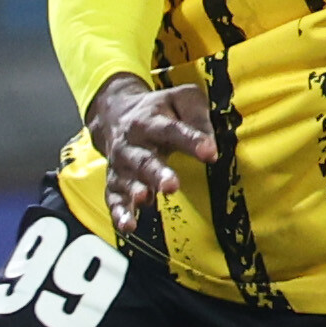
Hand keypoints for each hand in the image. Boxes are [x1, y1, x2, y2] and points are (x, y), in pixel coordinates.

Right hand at [87, 71, 219, 201]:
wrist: (115, 113)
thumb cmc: (159, 110)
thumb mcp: (182, 100)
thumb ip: (198, 117)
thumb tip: (211, 146)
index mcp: (151, 120)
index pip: (172, 130)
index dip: (191, 140)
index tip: (209, 152)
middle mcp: (133, 143)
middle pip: (145, 159)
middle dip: (157, 173)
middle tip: (171, 185)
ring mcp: (122, 164)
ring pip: (127, 180)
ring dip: (135, 192)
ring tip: (143, 200)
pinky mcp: (115, 181)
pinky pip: (114, 198)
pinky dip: (119, 213)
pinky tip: (128, 226)